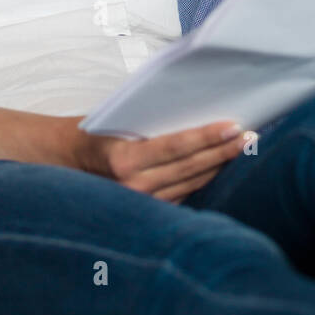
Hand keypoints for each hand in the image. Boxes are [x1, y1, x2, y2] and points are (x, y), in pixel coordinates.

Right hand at [64, 117, 247, 202]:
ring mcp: (140, 205)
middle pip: (190, 168)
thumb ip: (152, 117)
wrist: (63, 162)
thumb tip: (196, 101)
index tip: (234, 127)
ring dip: (219, 166)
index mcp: (124, 161)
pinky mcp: (146, 213)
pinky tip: (222, 166)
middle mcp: (132, 188)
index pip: (176, 147)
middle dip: (224, 152)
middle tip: (251, 136)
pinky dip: (204, 179)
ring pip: (192, 184)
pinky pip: (183, 195)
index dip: (208, 138)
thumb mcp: (117, 119)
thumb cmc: (94, 132)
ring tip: (243, 148)